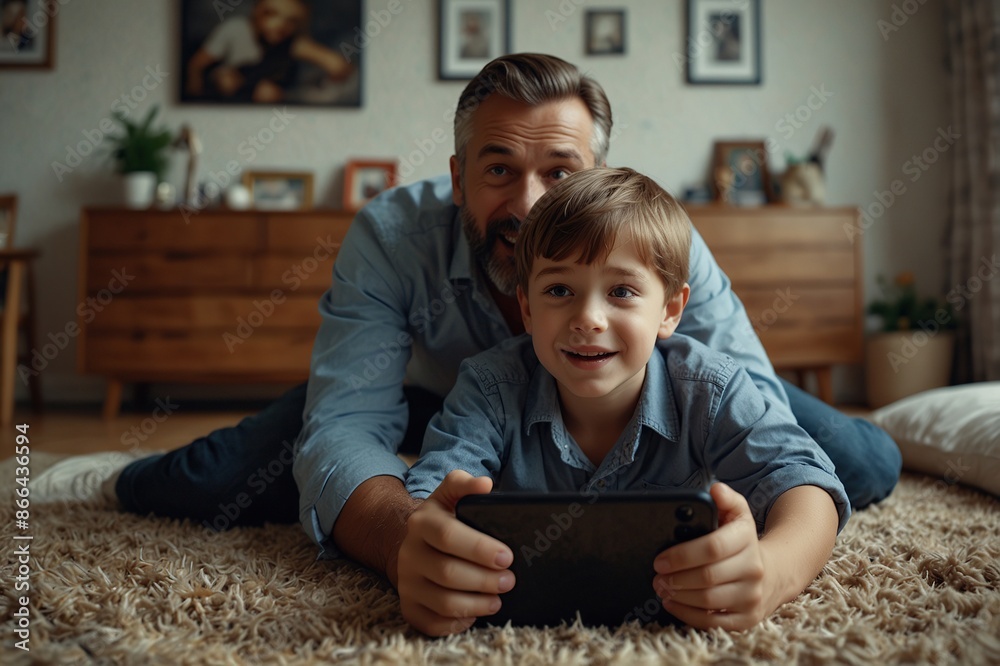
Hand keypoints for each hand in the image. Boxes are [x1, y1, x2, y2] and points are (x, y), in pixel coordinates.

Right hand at [397, 470, 514, 635]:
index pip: (448, 536)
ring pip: (442, 602)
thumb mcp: (449, 496)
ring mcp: (406, 583)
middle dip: (484, 580)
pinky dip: (457, 623)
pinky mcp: (409, 607)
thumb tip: (485, 485)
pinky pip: (432, 624)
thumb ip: (464, 484)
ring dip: (476, 604)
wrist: (413, 545)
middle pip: (447, 572)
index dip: (479, 548)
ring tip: (498, 599)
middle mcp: (409, 553)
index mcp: (421, 523)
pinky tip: (475, 613)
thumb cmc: (443, 521)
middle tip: (509, 581)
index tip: (507, 557)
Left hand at [652, 482, 768, 630]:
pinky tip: (673, 603)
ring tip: (662, 588)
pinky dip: (687, 614)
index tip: (660, 559)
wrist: (773, 572)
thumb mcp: (738, 514)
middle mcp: (754, 569)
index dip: (682, 555)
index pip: (713, 547)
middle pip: (707, 577)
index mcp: (747, 539)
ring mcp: (752, 596)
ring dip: (679, 595)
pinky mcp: (747, 619)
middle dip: (675, 578)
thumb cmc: (742, 541)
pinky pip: (712, 622)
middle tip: (656, 576)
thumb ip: (726, 499)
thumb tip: (715, 489)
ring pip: (708, 600)